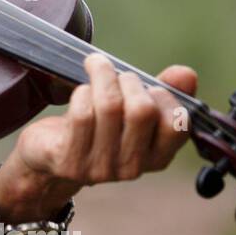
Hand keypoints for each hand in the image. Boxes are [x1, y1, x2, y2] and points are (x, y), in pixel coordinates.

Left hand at [0, 53, 198, 223]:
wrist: (49, 157)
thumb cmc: (97, 128)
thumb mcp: (131, 112)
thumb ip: (163, 93)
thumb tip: (186, 74)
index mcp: (157, 157)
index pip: (178, 124)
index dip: (166, 96)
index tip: (148, 86)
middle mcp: (133, 168)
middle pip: (142, 110)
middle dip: (129, 81)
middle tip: (117, 75)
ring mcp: (101, 168)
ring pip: (109, 107)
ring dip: (103, 76)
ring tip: (96, 66)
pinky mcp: (70, 161)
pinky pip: (81, 114)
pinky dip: (82, 93)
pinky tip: (80, 91)